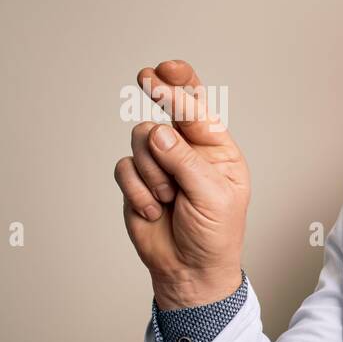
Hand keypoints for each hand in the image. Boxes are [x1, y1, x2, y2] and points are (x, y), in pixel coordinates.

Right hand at [114, 60, 249, 308]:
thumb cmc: (214, 234)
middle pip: (168, 110)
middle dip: (159, 92)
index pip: (199, 110)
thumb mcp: (212, 196)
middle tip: (146, 77)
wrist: (189, 269)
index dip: (182, 87)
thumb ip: (185, 162)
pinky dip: (138, 190)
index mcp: (218, 150)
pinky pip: (124, 167)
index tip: (164, 72)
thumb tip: (159, 132)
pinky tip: (154, 210)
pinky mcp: (137, 180)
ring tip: (169, 199)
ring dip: (153, 171)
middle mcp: (189, 151)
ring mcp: (161, 163)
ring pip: (142, 140)